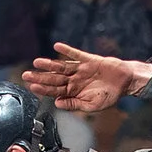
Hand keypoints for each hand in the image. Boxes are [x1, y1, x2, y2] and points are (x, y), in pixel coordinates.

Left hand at [21, 43, 151, 111]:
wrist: (125, 81)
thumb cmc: (109, 95)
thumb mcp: (92, 105)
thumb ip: (74, 104)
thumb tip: (57, 104)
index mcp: (74, 92)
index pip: (55, 91)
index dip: (43, 90)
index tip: (32, 87)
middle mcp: (74, 80)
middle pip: (54, 79)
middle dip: (40, 77)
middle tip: (26, 75)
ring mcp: (80, 69)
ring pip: (61, 66)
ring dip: (49, 64)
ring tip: (37, 62)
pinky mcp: (88, 60)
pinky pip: (75, 54)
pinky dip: (67, 50)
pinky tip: (57, 46)